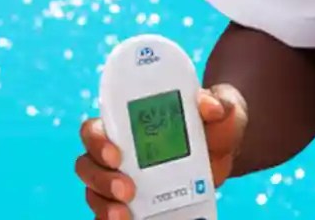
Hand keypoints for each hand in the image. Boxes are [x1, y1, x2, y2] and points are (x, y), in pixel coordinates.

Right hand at [76, 83, 248, 218]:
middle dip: (102, 178)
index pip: (95, 128)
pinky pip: (110, 214)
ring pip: (94, 192)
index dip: (97, 141)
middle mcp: (117, 151)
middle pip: (88, 164)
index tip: (116, 154)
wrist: (226, 152)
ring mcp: (121, 179)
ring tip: (125, 214)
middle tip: (128, 189)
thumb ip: (218, 104)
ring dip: (105, 205)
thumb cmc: (214, 121)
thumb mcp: (221, 108)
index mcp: (127, 123)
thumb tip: (206, 105)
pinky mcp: (131, 204)